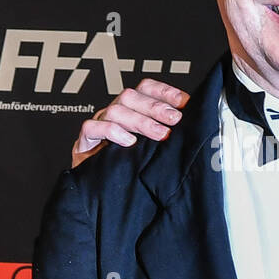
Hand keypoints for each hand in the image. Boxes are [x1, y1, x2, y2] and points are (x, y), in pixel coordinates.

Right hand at [71, 80, 189, 168]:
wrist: (95, 189)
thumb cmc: (127, 166)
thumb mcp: (149, 148)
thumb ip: (165, 137)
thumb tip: (193, 130)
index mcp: (131, 110)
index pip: (145, 89)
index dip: (164, 91)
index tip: (184, 102)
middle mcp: (114, 113)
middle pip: (131, 96)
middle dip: (156, 107)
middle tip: (174, 120)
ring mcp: (98, 125)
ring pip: (115, 110)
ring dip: (140, 121)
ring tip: (160, 135)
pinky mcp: (84, 142)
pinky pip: (92, 128)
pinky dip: (111, 132)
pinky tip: (129, 142)